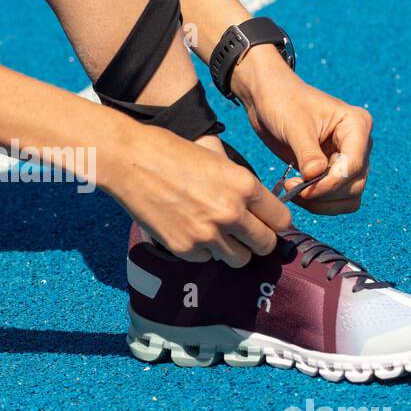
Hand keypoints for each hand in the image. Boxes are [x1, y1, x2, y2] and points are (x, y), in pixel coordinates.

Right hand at [103, 123, 291, 266]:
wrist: (128, 160)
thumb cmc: (170, 151)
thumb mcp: (216, 157)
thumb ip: (240, 183)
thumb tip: (256, 205)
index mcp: (244, 185)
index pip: (282, 220)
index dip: (275, 222)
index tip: (267, 223)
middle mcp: (230, 213)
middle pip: (265, 245)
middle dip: (259, 241)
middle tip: (247, 234)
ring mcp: (206, 234)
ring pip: (239, 259)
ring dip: (232, 249)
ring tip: (218, 234)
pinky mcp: (184, 248)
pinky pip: (206, 259)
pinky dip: (202, 250)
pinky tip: (189, 229)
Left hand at [230, 44, 372, 213]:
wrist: (269, 99)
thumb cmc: (282, 102)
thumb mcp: (294, 125)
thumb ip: (307, 152)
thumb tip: (315, 176)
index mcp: (356, 124)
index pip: (354, 164)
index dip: (330, 182)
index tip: (303, 187)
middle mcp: (359, 143)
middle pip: (354, 184)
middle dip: (324, 192)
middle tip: (293, 188)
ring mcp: (348, 158)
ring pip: (349, 195)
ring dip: (322, 202)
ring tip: (294, 191)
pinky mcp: (334, 170)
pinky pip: (337, 197)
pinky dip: (321, 202)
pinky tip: (298, 192)